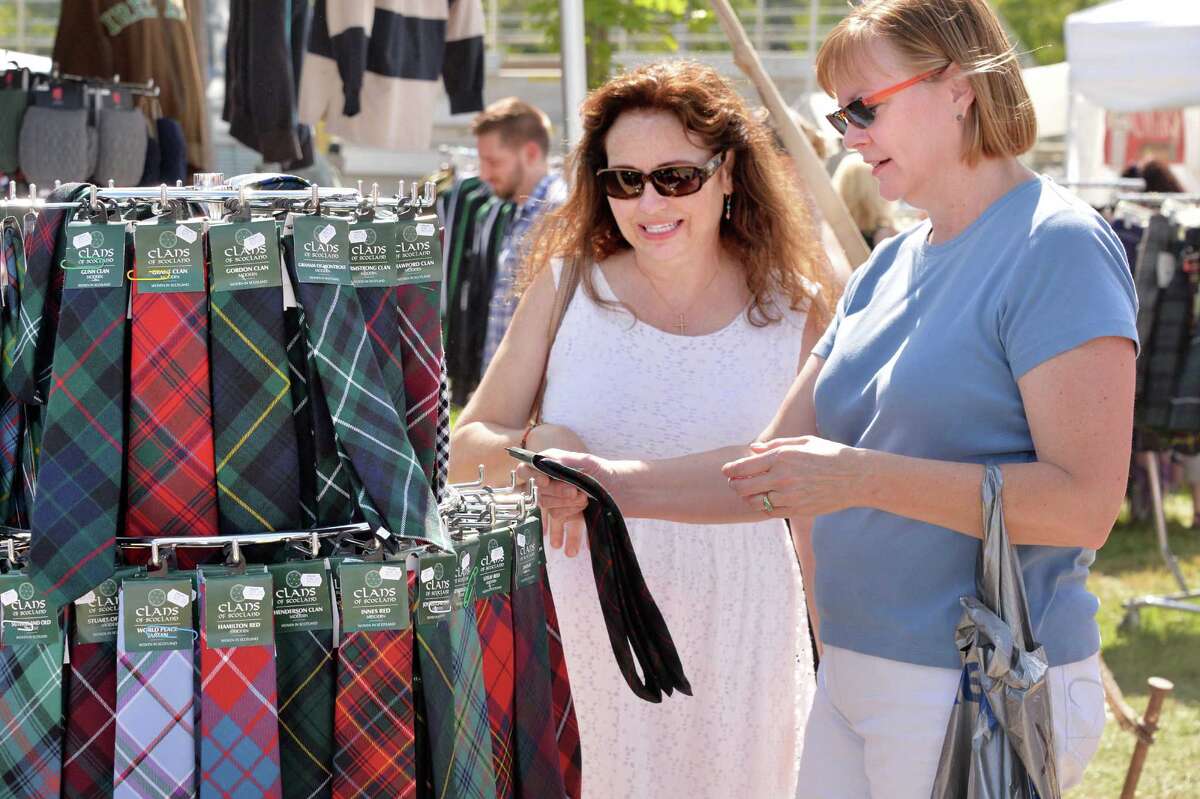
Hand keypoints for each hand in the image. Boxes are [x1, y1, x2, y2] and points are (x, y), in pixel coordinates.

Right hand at [513, 424, 592, 557]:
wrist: (621, 491)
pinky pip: (561, 529)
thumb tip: (545, 462)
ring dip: (568, 509)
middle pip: (541, 493)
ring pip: (551, 511)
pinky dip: (568, 538)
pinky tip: (571, 550)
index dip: (531, 476)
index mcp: (549, 466)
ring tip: (585, 505)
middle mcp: (548, 485)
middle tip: (578, 494)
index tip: (544, 482)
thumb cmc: (603, 471)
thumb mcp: (587, 461)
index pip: (527, 470)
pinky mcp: (565, 517)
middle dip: (559, 494)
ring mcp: (555, 502)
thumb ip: (565, 461)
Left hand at [722, 436, 866, 517]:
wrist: (856, 476)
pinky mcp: (797, 510)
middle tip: (734, 484)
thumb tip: (753, 449)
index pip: (744, 467)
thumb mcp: (803, 441)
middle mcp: (782, 477)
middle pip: (744, 487)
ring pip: (755, 502)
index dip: (730, 470)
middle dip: (735, 486)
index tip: (726, 471)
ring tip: (749, 493)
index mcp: (782, 457)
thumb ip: (775, 445)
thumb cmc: (830, 454)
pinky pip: (771, 512)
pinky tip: (766, 500)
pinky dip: (764, 507)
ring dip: (748, 498)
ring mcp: (789, 496)